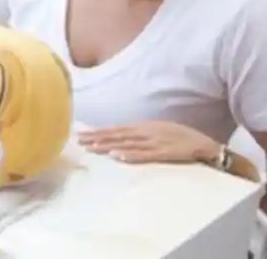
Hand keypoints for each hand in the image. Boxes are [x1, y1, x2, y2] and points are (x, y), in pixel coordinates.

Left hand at [79, 121, 220, 164]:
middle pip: (117, 135)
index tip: (81, 135)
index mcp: (143, 127)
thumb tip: (120, 137)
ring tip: (94, 148)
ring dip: (110, 146)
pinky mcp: (165, 153)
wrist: (205, 144)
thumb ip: (139, 134)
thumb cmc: (180, 138)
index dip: (98, 132)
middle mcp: (146, 132)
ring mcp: (155, 142)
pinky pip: (146, 155)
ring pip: (128, 144)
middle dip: (98, 138)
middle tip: (79, 141)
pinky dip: (132, 155)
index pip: (116, 129)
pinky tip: (119, 156)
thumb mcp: (157, 132)